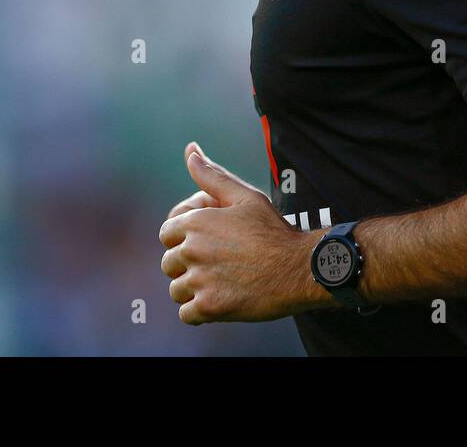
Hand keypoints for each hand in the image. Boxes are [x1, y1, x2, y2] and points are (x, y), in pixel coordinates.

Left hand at [159, 142, 325, 323]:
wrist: (300, 268)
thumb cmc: (273, 230)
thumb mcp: (245, 197)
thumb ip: (212, 175)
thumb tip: (190, 151)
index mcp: (195, 222)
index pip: (166, 234)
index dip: (184, 239)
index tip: (207, 244)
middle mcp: (192, 249)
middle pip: (169, 263)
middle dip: (187, 266)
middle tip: (218, 265)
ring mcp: (199, 280)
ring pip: (176, 290)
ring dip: (193, 290)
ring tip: (220, 283)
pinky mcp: (210, 307)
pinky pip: (188, 315)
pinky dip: (201, 312)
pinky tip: (220, 301)